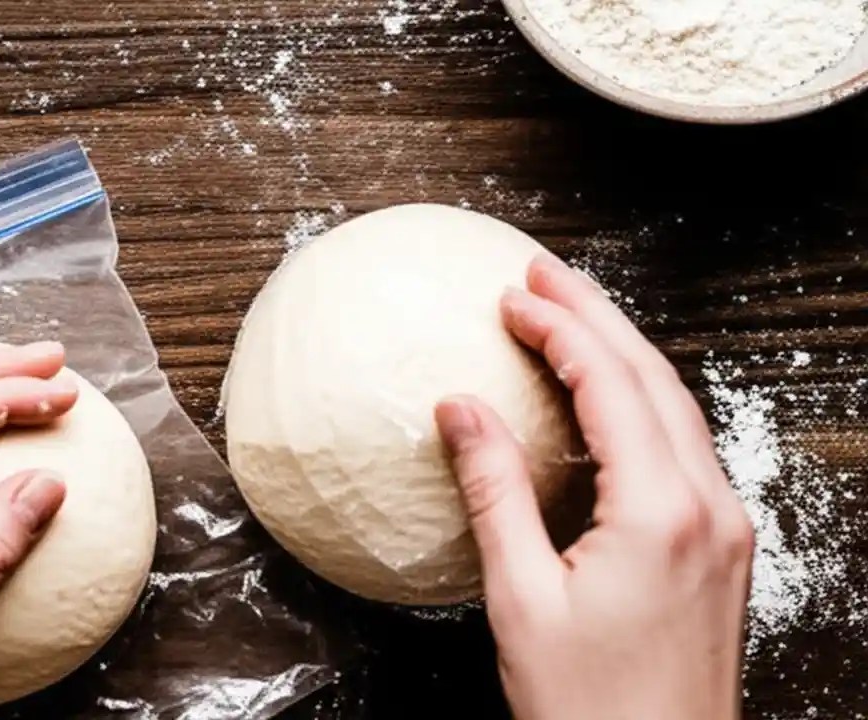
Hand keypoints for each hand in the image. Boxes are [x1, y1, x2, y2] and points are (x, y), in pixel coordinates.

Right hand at [434, 254, 753, 719]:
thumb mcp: (520, 599)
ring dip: (621, 351)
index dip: (559, 329)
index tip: (511, 297)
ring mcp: (723, 528)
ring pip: (675, 407)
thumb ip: (493, 492)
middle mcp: (707, 508)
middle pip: (654, 377)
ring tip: (568, 314)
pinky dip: (638, 400)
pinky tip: (603, 395)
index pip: (611, 385)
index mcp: (662, 513)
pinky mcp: (718, 548)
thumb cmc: (590, 709)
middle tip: (542, 272)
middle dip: (595, 315)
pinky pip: (682, 446)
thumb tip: (459, 410)